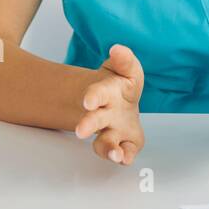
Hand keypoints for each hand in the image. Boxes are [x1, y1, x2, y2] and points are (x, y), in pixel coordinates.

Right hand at [75, 44, 144, 165]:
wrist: (118, 103)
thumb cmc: (120, 85)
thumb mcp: (123, 67)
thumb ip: (124, 60)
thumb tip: (118, 49)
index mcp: (106, 92)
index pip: (98, 93)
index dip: (93, 96)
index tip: (88, 101)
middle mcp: (106, 114)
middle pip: (95, 120)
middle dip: (88, 124)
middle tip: (81, 130)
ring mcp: (114, 130)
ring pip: (105, 142)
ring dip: (107, 149)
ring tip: (115, 155)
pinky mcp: (127, 141)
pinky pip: (126, 151)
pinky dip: (125, 156)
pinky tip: (126, 159)